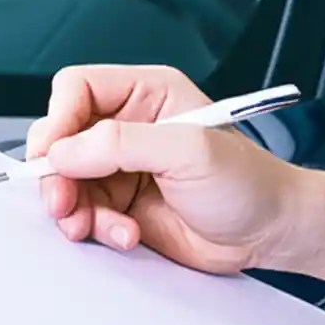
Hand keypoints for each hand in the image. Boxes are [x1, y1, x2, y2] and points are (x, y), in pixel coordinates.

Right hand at [27, 65, 304, 273]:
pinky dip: (93, 229)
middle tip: (64, 202)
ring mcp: (119, 169)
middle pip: (60, 140)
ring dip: (75, 210)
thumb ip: (122, 144)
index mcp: (146, 95)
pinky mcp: (118, 206)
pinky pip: (81, 214)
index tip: (55, 156)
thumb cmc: (250, 184)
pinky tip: (125, 234)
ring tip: (102, 226)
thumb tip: (65, 151)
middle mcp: (127, 128)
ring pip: (64, 183)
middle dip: (57, 175)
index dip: (58, 121)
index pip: (76, 90)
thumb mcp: (189, 152)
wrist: (269, 234)